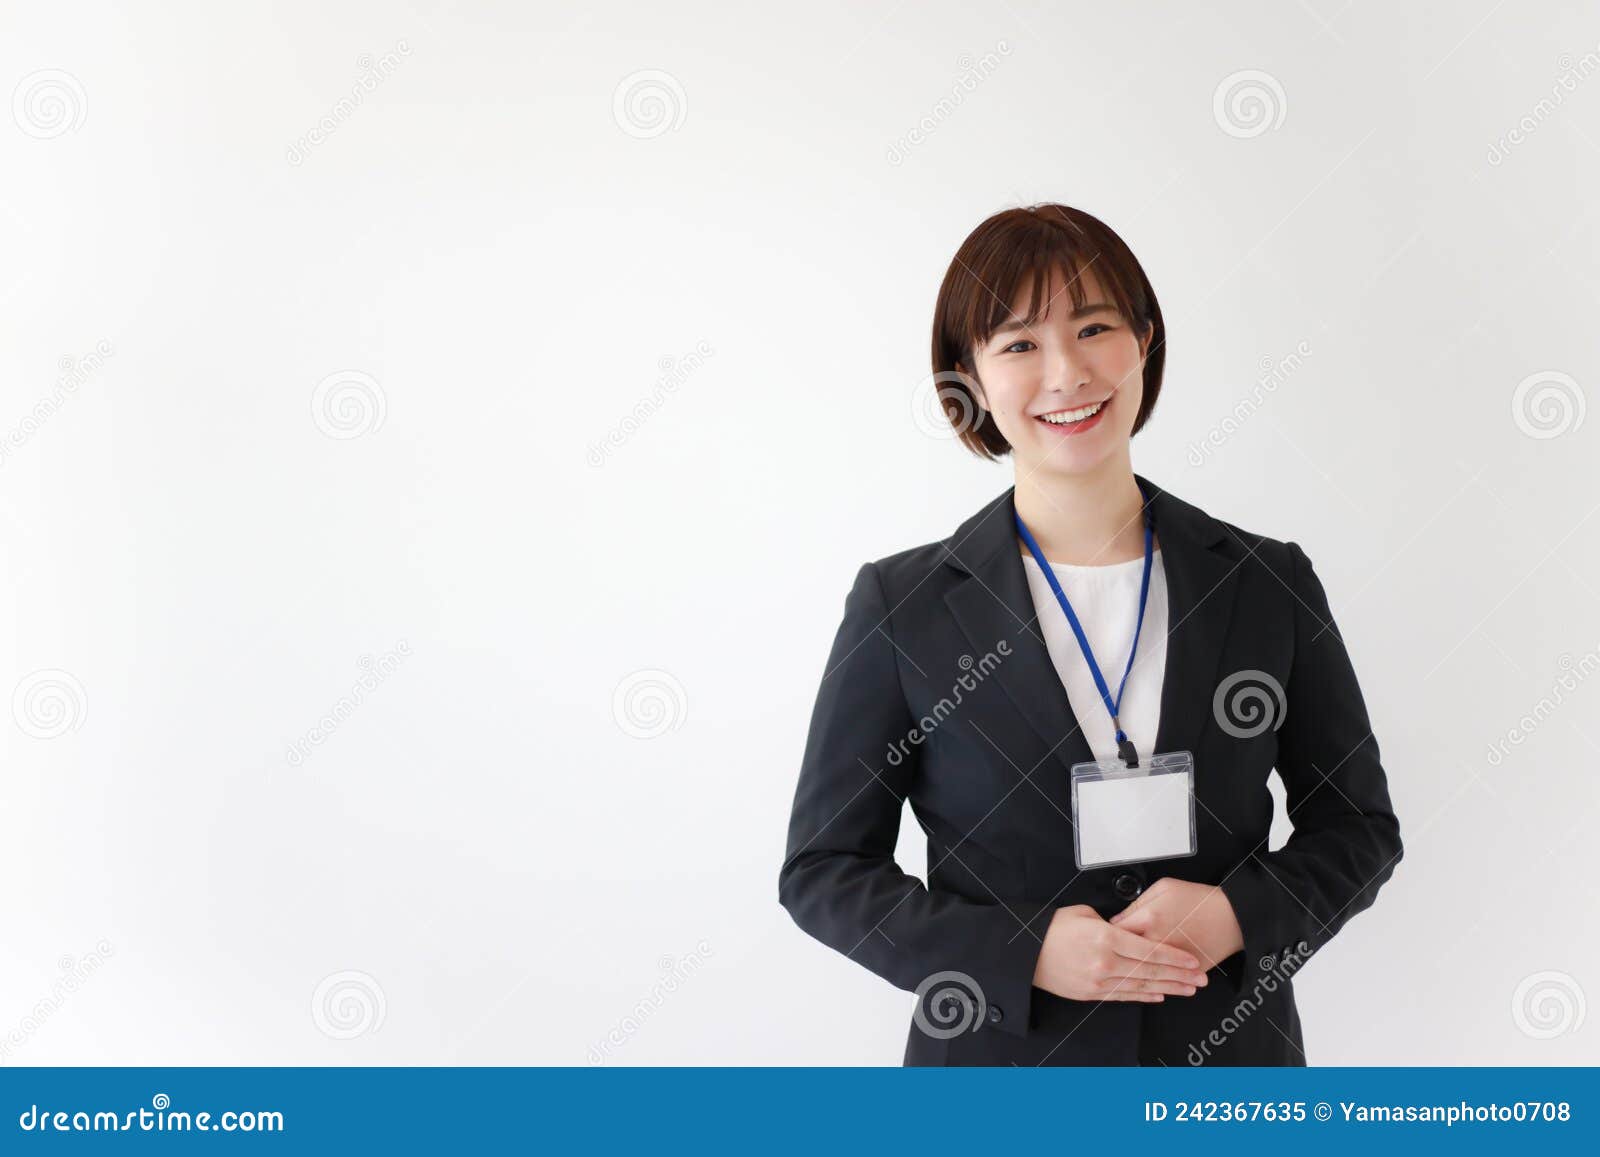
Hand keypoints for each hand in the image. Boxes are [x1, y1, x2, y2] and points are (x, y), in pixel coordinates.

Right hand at [1032, 904, 1210, 1002]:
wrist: (1027, 951)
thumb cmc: (1053, 928)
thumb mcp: (1084, 914)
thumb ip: (1112, 923)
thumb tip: (1128, 928)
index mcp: (1106, 937)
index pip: (1149, 949)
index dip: (1174, 956)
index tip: (1193, 961)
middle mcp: (1105, 961)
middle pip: (1151, 970)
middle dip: (1179, 975)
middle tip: (1201, 979)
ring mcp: (1099, 980)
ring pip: (1141, 986)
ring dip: (1167, 988)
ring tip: (1188, 990)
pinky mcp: (1091, 993)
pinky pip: (1123, 995)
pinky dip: (1143, 996)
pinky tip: (1159, 995)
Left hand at [1108, 878, 1243, 970]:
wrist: (1232, 916)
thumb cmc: (1200, 900)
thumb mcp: (1164, 887)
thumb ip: (1137, 903)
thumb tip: (1119, 919)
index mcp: (1149, 919)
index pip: (1114, 932)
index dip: (1106, 935)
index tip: (1105, 937)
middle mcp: (1157, 942)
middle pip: (1124, 956)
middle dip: (1115, 957)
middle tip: (1110, 956)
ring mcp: (1171, 961)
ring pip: (1143, 974)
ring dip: (1131, 974)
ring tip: (1122, 975)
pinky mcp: (1184, 972)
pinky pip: (1164, 981)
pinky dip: (1156, 983)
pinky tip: (1148, 984)